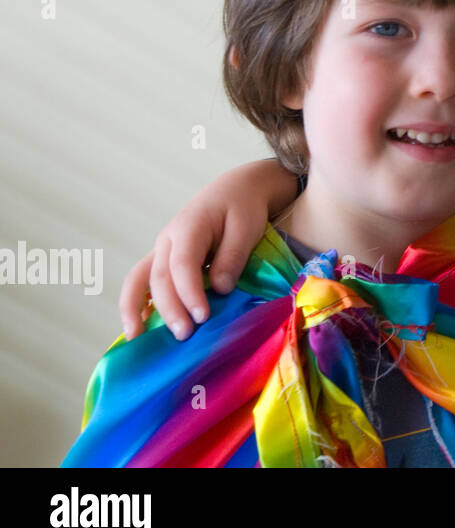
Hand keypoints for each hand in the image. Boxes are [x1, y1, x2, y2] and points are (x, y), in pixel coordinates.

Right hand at [119, 159, 298, 340]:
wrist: (235, 189)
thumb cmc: (242, 207)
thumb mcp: (246, 227)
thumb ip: (232, 257)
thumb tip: (219, 289)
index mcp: (188, 227)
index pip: (182, 265)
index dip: (190, 293)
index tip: (203, 316)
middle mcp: (167, 240)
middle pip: (159, 278)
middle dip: (169, 309)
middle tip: (185, 335)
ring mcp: (161, 250)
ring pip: (138, 280)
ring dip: (134, 309)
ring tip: (135, 338)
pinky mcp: (163, 259)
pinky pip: (142, 283)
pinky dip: (137, 304)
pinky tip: (139, 327)